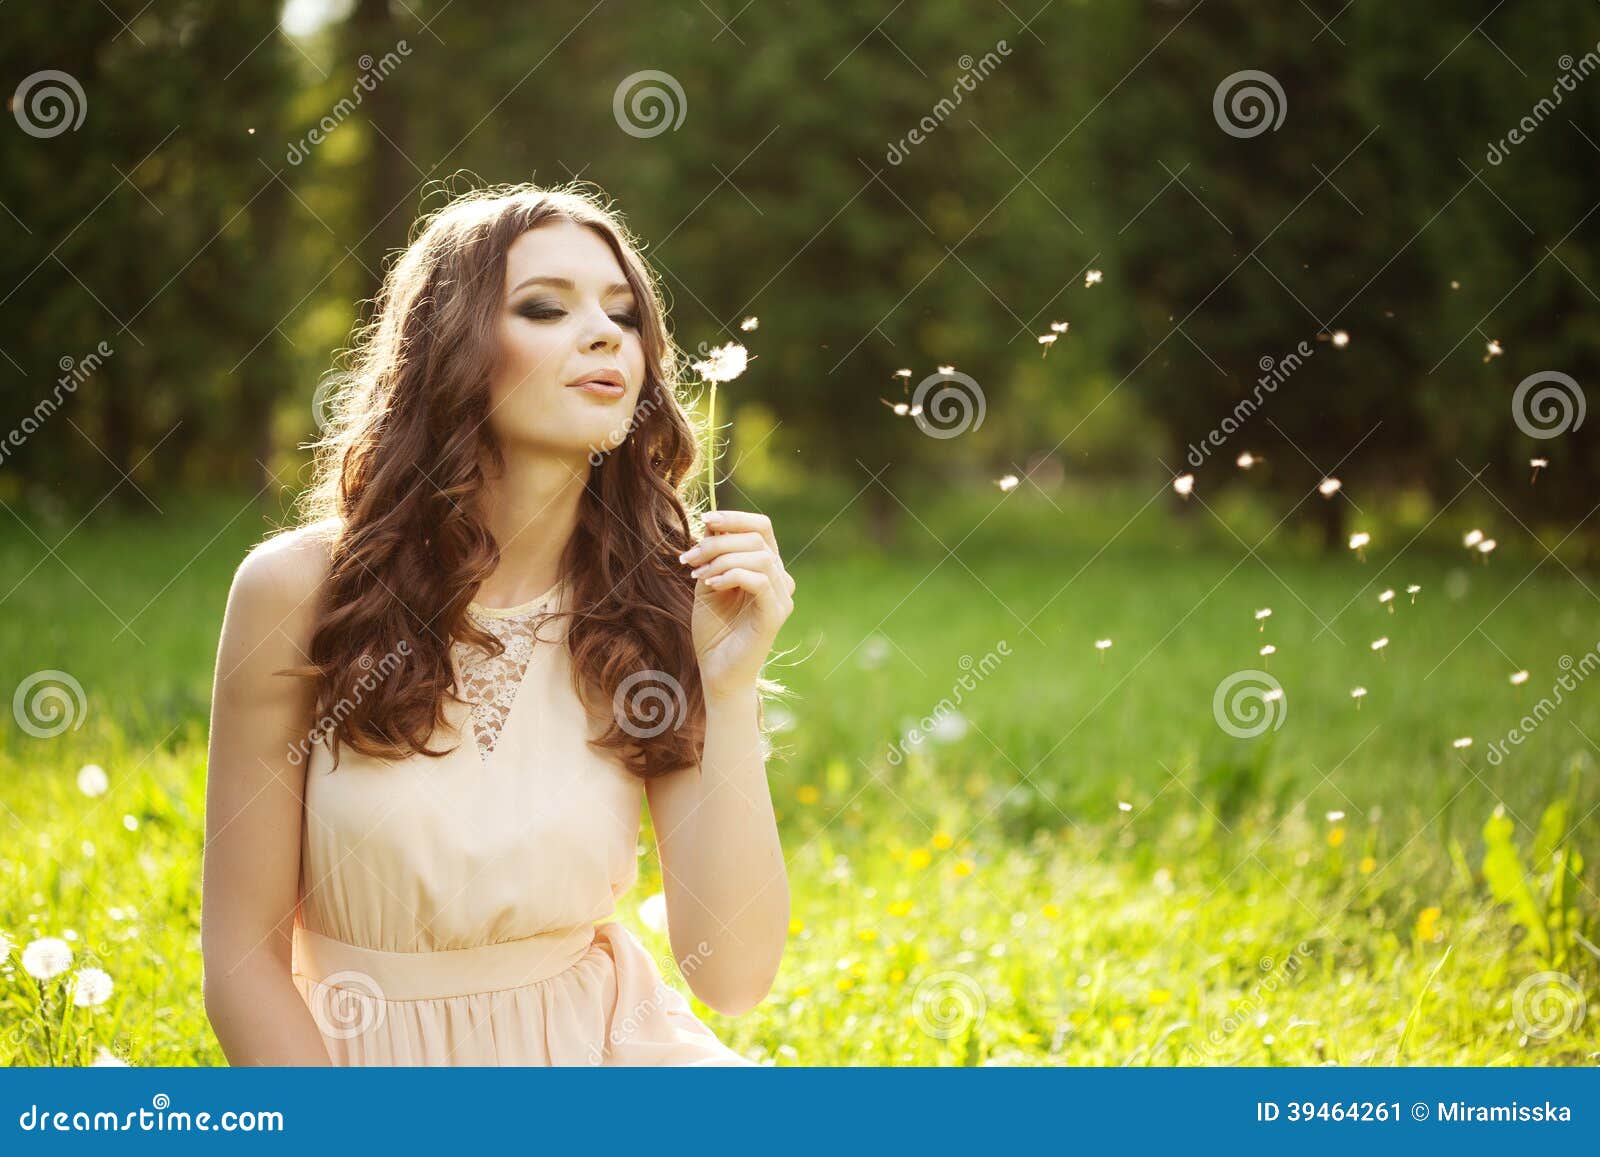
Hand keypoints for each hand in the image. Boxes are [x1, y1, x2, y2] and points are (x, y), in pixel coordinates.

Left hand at [678, 509, 795, 701]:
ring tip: (697, 574)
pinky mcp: (775, 615)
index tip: (705, 520)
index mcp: (766, 568)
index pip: (761, 527)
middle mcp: (779, 579)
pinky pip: (759, 580)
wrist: (717, 672)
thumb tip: (712, 524)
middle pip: (756, 538)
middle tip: (689, 558)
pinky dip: (731, 574)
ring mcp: (780, 597)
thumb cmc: (714, 629)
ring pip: (758, 556)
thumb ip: (713, 555)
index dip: (735, 518)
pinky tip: (711, 583)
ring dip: (721, 558)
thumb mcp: (708, 583)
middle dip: (718, 542)